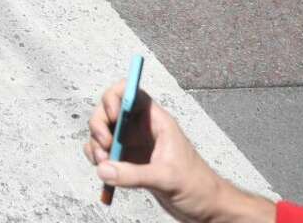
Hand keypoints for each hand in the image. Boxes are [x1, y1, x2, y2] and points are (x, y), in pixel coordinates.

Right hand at [82, 85, 270, 222]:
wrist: (206, 208)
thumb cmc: (197, 187)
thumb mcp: (166, 179)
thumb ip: (134, 174)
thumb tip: (102, 169)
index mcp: (157, 122)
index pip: (131, 93)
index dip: (115, 96)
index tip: (112, 116)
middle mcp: (142, 129)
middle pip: (109, 111)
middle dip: (100, 126)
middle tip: (104, 147)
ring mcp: (134, 145)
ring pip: (104, 133)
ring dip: (96, 146)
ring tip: (104, 166)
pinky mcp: (130, 161)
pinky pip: (105, 153)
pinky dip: (99, 160)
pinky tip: (105, 176)